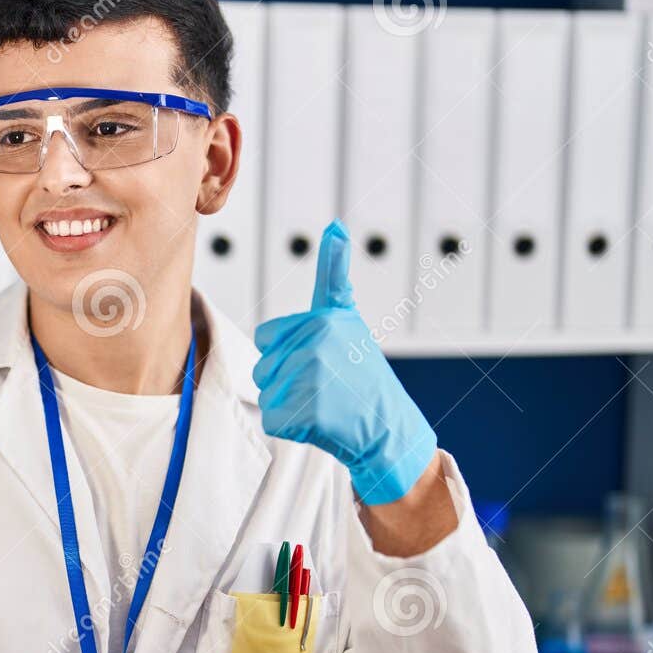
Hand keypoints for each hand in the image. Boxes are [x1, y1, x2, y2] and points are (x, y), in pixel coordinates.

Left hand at [251, 220, 437, 504]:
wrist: (388, 427)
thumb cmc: (363, 372)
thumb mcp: (347, 317)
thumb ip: (333, 276)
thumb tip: (334, 225)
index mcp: (321, 320)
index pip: (266, 337)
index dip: (288, 351)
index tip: (323, 358)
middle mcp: (315, 346)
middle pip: (264, 367)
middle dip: (286, 379)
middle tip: (326, 386)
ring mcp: (310, 380)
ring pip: (267, 393)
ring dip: (288, 403)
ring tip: (326, 402)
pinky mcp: (305, 413)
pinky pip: (273, 420)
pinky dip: (291, 426)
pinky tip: (321, 422)